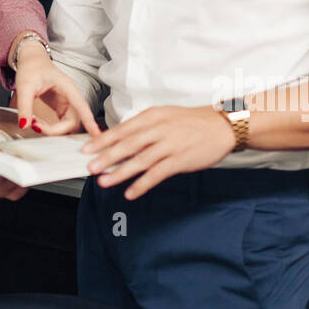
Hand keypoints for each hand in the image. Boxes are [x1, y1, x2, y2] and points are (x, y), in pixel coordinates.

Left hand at [12, 44, 97, 136]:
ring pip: (69, 125)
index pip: (81, 106)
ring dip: (54, 130)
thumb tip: (24, 125)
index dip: (89, 121)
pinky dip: (52, 129)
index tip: (96, 134)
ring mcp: (68, 103)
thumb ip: (24, 106)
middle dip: (57, 130)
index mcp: (67, 87)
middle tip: (36, 125)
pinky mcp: (62, 108)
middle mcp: (71, 96)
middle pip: (75, 121)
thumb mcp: (24, 86)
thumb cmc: (31, 68)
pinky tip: (38, 124)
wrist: (31, 61)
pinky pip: (63, 124)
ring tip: (35, 123)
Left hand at [82, 104, 236, 198]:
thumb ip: (144, 127)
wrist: (221, 126)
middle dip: (106, 157)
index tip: (87, 149)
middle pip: (128, 145)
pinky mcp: (180, 160)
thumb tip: (120, 139)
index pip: (122, 129)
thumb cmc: (191, 122)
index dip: (103, 140)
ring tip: (105, 182)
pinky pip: (157, 174)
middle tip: (90, 168)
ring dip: (120, 173)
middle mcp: (159, 129)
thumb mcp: (164, 116)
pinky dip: (142, 184)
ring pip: (140, 161)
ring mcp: (170, 145)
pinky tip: (131, 192)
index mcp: (152, 116)